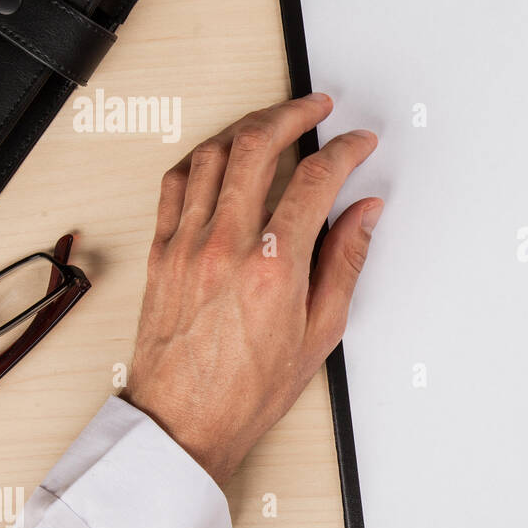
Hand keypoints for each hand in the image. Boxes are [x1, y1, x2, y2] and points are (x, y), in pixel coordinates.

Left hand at [122, 93, 381, 486]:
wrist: (184, 420)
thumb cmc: (248, 389)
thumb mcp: (321, 330)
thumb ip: (345, 261)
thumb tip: (364, 213)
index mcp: (275, 266)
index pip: (317, 178)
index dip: (345, 149)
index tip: (358, 143)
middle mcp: (227, 244)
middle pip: (260, 145)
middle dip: (294, 112)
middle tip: (317, 107)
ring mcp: (188, 243)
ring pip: (215, 153)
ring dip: (249, 125)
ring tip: (274, 121)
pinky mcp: (163, 250)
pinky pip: (178, 181)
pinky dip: (204, 155)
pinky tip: (222, 153)